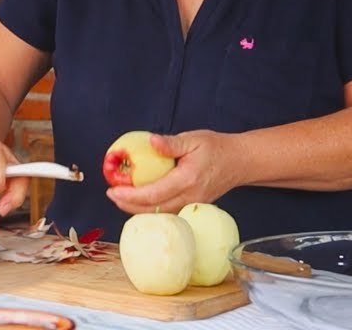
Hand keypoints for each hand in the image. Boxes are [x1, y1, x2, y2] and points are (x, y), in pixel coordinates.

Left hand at [105, 130, 239, 214]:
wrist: (240, 162)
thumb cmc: (217, 148)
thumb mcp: (194, 138)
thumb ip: (171, 143)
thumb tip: (151, 142)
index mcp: (188, 180)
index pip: (154, 194)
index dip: (130, 195)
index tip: (112, 190)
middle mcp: (190, 197)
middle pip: (154, 209)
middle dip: (128, 205)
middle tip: (111, 194)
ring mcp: (192, 204)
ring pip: (160, 214)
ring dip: (138, 208)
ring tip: (120, 197)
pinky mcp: (193, 205)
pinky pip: (168, 211)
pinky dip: (150, 208)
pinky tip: (139, 199)